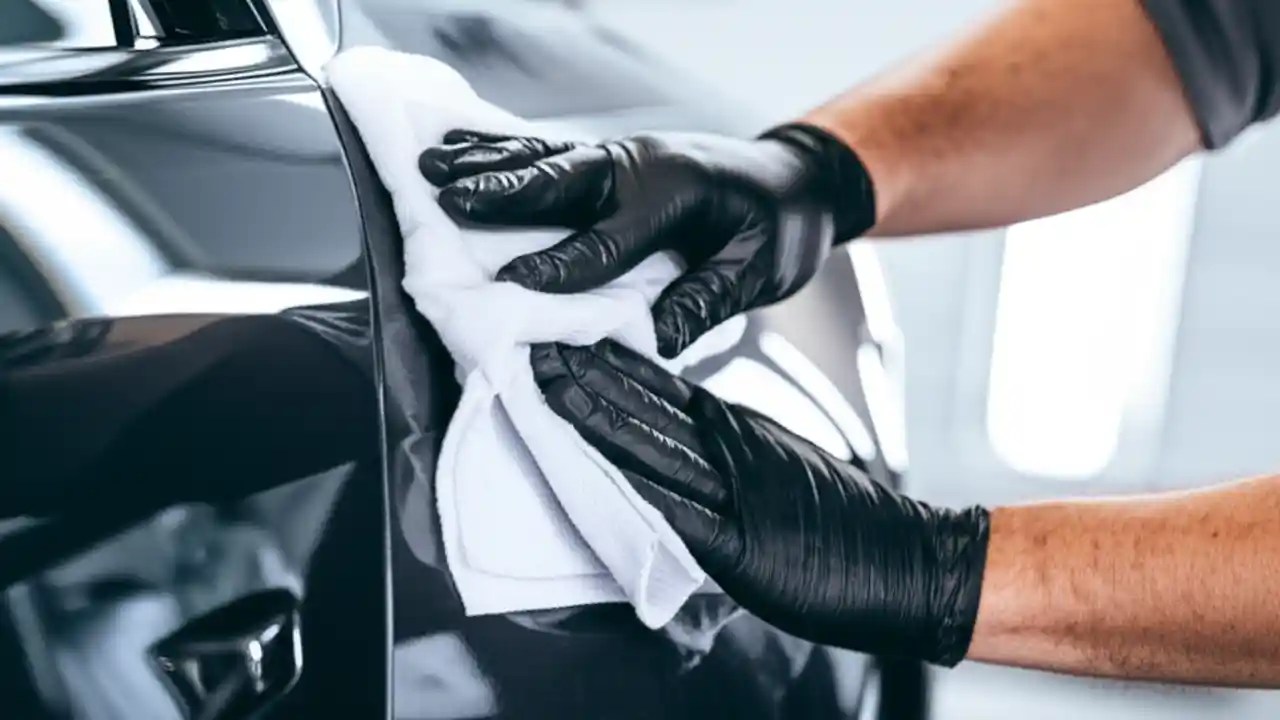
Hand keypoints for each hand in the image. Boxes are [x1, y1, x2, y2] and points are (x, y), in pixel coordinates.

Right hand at [420, 126, 875, 356]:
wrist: (800, 178)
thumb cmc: (783, 227)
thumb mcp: (761, 269)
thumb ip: (706, 299)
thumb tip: (655, 339)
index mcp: (678, 194)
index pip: (610, 238)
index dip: (562, 264)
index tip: (513, 283)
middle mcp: (642, 166)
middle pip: (561, 179)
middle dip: (502, 191)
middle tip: (445, 195)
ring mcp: (623, 156)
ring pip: (546, 158)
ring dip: (487, 161)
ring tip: (431, 162)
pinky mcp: (612, 160)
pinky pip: (549, 152)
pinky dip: (502, 149)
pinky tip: (461, 144)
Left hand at [530, 339, 989, 664]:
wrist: (907, 561)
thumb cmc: (844, 521)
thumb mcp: (778, 463)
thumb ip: (727, 446)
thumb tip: (674, 427)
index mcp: (736, 433)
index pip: (659, 391)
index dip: (608, 366)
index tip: (566, 341)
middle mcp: (728, 453)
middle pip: (645, 406)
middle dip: (587, 376)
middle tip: (536, 342)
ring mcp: (732, 495)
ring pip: (650, 444)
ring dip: (595, 412)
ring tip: (549, 378)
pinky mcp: (736, 545)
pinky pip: (673, 506)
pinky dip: (633, 478)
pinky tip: (597, 455)